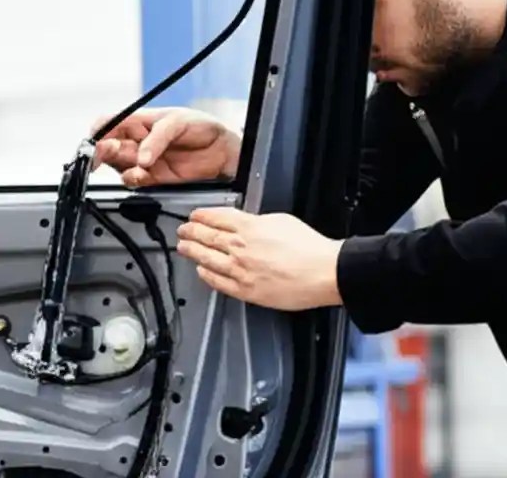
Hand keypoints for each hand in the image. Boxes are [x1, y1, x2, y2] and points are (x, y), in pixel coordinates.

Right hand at [90, 107, 240, 187]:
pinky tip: (142, 174)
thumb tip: (141, 157)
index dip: (98, 131)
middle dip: (103, 150)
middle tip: (106, 151)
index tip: (96, 140)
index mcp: (139, 121)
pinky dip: (134, 179)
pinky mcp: (153, 177)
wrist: (223, 150)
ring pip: (118, 165)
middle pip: (108, 146)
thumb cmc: (201, 126)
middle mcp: (137, 141)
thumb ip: (157, 138)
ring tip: (134, 162)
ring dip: (118, 165)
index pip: (108, 123)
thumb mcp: (177, 121)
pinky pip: (134, 180)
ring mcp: (143, 160)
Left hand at [175, 207, 342, 310]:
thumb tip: (245, 223)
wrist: (324, 272)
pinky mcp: (246, 290)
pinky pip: (218, 282)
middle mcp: (241, 248)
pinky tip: (201, 271)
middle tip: (182, 231)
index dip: (201, 216)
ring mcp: (241, 270)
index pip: (216, 218)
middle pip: (207, 237)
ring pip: (207, 258)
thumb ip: (257, 221)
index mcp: (250, 227)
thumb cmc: (310, 248)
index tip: (194, 216)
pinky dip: (206, 275)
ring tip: (184, 248)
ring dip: (192, 252)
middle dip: (190, 232)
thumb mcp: (281, 221)